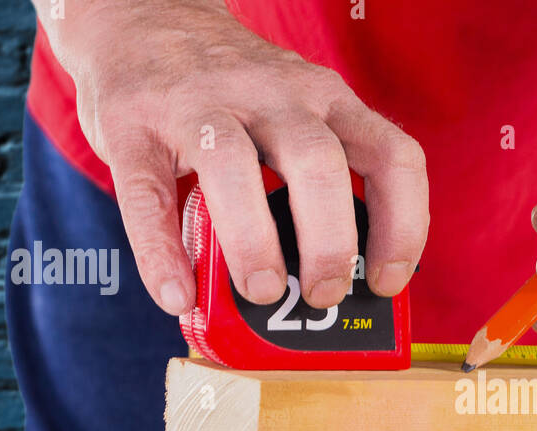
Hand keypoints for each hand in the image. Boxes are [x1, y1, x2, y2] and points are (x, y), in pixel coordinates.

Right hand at [44, 0, 427, 314]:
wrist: (141, 16)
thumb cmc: (231, 93)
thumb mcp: (294, 113)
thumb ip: (316, 182)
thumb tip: (337, 284)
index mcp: (325, 99)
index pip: (391, 156)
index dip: (402, 225)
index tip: (388, 280)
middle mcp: (272, 95)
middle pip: (319, 164)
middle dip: (330, 242)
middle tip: (323, 296)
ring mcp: (199, 104)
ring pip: (234, 168)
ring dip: (254, 242)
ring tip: (260, 293)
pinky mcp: (134, 126)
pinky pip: (149, 194)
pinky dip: (161, 251)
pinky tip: (176, 292)